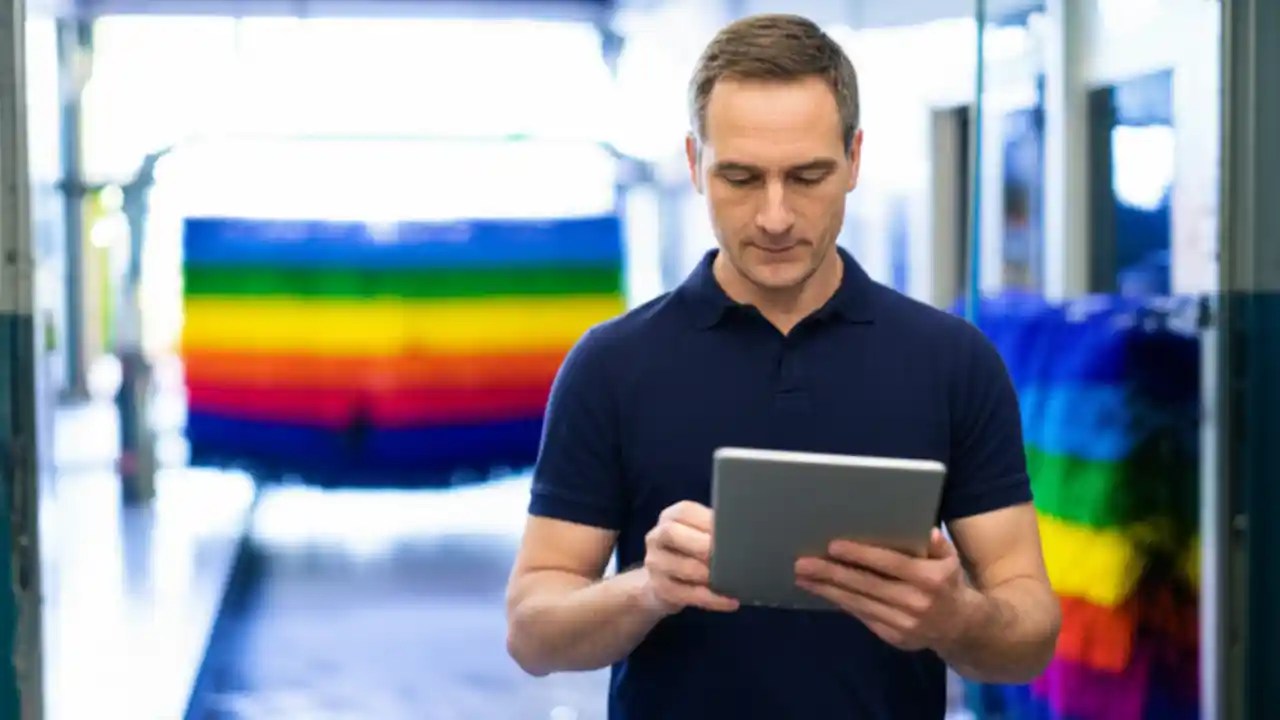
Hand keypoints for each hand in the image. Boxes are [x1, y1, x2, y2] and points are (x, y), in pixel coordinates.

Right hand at [641, 501, 739, 616]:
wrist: (660, 584)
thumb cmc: (689, 553)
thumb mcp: (697, 535)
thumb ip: (715, 530)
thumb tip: (749, 533)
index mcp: (670, 516)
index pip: (685, 511)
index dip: (710, 522)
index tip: (734, 532)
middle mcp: (657, 537)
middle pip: (673, 534)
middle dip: (704, 545)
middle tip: (731, 556)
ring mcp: (655, 564)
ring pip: (683, 567)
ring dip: (711, 574)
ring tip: (735, 579)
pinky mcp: (660, 590)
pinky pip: (688, 595)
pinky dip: (713, 598)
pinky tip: (731, 601)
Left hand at [793, 528, 974, 651]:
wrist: (961, 628)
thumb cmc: (948, 584)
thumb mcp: (950, 560)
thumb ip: (937, 544)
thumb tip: (924, 530)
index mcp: (929, 579)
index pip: (889, 564)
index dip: (860, 555)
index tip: (833, 546)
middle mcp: (915, 602)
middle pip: (866, 585)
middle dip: (831, 573)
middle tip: (803, 563)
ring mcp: (903, 623)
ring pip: (858, 603)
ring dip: (827, 590)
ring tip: (803, 577)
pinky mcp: (892, 637)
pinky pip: (861, 616)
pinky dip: (840, 602)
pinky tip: (822, 591)